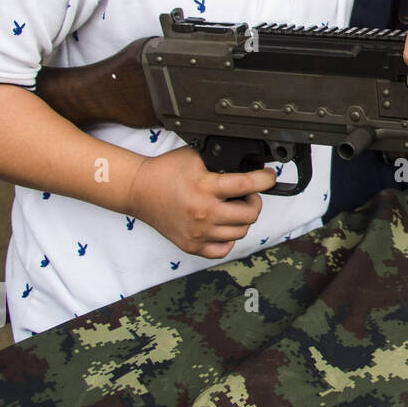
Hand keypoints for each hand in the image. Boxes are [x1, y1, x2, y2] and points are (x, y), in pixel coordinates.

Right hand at [126, 146, 274, 257]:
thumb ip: (222, 161)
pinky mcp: (191, 245)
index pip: (247, 185)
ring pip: (241, 232)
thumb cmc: (165, 171)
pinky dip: (228, 238)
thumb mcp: (197, 156)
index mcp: (205, 187)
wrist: (138, 190)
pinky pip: (223, 249)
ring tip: (232, 208)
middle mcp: (203, 213)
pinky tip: (223, 225)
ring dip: (242, 219)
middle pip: (251, 214)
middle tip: (246, 194)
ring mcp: (198, 233)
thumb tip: (249, 164)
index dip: (265, 179)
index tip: (269, 177)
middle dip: (254, 201)